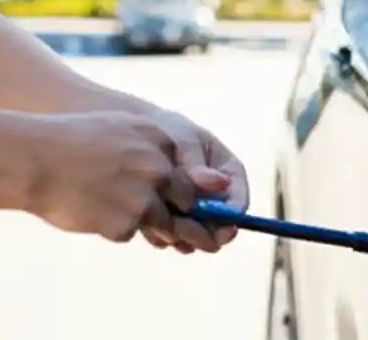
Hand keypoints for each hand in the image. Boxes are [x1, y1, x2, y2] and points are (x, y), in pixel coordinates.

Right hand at [22, 111, 195, 244]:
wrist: (34, 159)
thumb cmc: (72, 141)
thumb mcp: (119, 128)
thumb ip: (154, 148)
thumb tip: (181, 175)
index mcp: (160, 140)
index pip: (191, 173)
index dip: (180, 187)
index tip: (166, 190)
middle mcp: (159, 169)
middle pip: (184, 202)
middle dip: (165, 206)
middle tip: (130, 198)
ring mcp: (144, 199)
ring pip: (158, 221)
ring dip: (135, 216)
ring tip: (100, 196)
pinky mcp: (126, 225)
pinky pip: (128, 233)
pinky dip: (111, 226)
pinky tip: (88, 207)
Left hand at [140, 109, 248, 254]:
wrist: (129, 134)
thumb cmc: (162, 130)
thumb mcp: (182, 141)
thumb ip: (197, 164)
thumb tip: (219, 183)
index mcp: (226, 171)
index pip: (238, 199)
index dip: (232, 217)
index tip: (224, 229)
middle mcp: (213, 195)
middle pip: (219, 225)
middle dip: (205, 234)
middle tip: (188, 238)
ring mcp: (193, 210)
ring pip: (195, 235)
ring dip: (182, 237)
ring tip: (162, 227)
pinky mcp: (170, 219)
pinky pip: (172, 237)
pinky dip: (162, 236)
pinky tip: (148, 226)